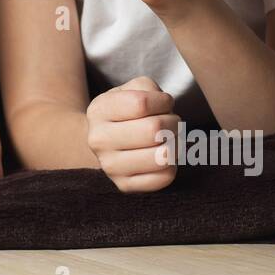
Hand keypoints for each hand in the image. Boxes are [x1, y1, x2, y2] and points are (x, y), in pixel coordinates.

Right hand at [86, 76, 179, 192]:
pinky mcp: (124, 186)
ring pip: (163, 156)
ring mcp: (110, 166)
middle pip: (154, 129)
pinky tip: (163, 156)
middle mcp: (99, 140)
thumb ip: (148, 88)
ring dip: (176, 144)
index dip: (163, 101)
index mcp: (99, 111)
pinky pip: (164, 177)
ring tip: (169, 139)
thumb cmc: (125, 112)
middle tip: (171, 122)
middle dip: (174, 122)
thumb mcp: (130, 89)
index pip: (141, 103)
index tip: (165, 103)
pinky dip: (173, 165)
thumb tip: (164, 106)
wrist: (104, 141)